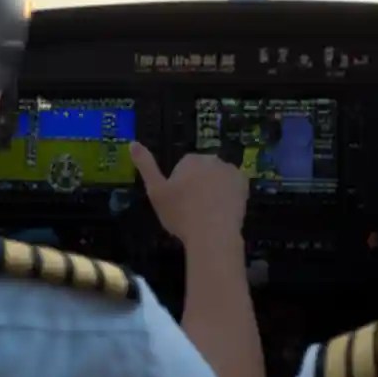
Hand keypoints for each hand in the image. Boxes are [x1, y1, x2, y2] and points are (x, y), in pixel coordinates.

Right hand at [130, 142, 248, 246]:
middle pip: (203, 171)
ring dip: (215, 189)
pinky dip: (229, 194)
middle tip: (193, 210)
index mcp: (191, 160)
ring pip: (219, 178)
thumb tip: (133, 142)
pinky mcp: (244, 184)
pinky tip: (223, 210)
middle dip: (198, 185)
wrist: (213, 233)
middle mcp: (212, 159)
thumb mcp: (156, 191)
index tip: (179, 204)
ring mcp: (231, 171)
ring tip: (208, 213)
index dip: (180, 186)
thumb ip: (145, 165)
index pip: (184, 168)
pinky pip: (234, 186)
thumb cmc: (180, 214)